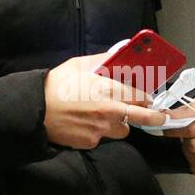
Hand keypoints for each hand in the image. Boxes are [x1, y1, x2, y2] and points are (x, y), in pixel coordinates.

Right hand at [43, 52, 167, 148]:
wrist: (34, 110)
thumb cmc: (56, 84)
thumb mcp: (79, 65)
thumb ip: (103, 60)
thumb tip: (120, 52)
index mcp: (108, 89)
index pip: (141, 96)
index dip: (147, 98)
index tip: (149, 98)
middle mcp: (109, 110)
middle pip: (143, 117)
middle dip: (154, 117)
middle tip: (160, 117)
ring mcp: (101, 129)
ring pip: (123, 130)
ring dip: (120, 124)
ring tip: (104, 117)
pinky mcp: (91, 142)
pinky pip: (103, 138)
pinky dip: (99, 132)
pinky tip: (84, 124)